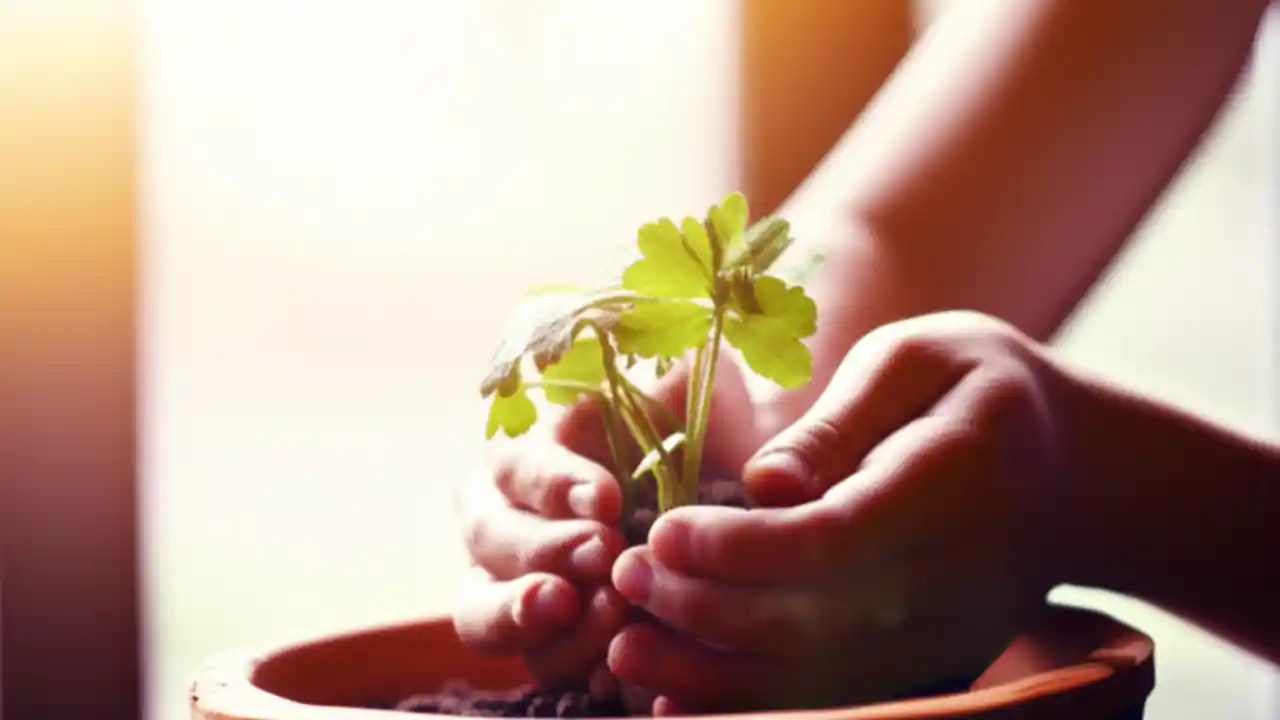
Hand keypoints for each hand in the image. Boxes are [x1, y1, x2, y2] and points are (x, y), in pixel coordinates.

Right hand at [454, 354, 760, 696]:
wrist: (730, 525)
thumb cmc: (703, 456)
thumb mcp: (698, 409)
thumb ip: (681, 385)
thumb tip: (680, 363)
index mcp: (526, 456)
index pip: (516, 463)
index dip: (553, 481)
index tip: (608, 498)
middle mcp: (499, 522)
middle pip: (487, 537)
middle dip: (542, 547)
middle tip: (602, 554)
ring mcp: (512, 589)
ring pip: (482, 609)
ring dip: (532, 614)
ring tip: (600, 611)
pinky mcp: (545, 646)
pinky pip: (535, 662)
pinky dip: (568, 661)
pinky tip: (612, 665)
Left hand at [608, 311, 1072, 710]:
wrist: (1077, 475)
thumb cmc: (985, 392)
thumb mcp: (920, 358)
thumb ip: (841, 420)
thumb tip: (762, 482)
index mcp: (949, 484)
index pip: (833, 539)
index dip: (738, 548)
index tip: (662, 534)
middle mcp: (951, 580)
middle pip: (813, 620)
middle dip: (703, 607)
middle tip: (623, 576)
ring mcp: (945, 636)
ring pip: (817, 680)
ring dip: (711, 673)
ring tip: (626, 645)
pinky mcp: (928, 664)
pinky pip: (835, 698)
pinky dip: (754, 703)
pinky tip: (678, 695)